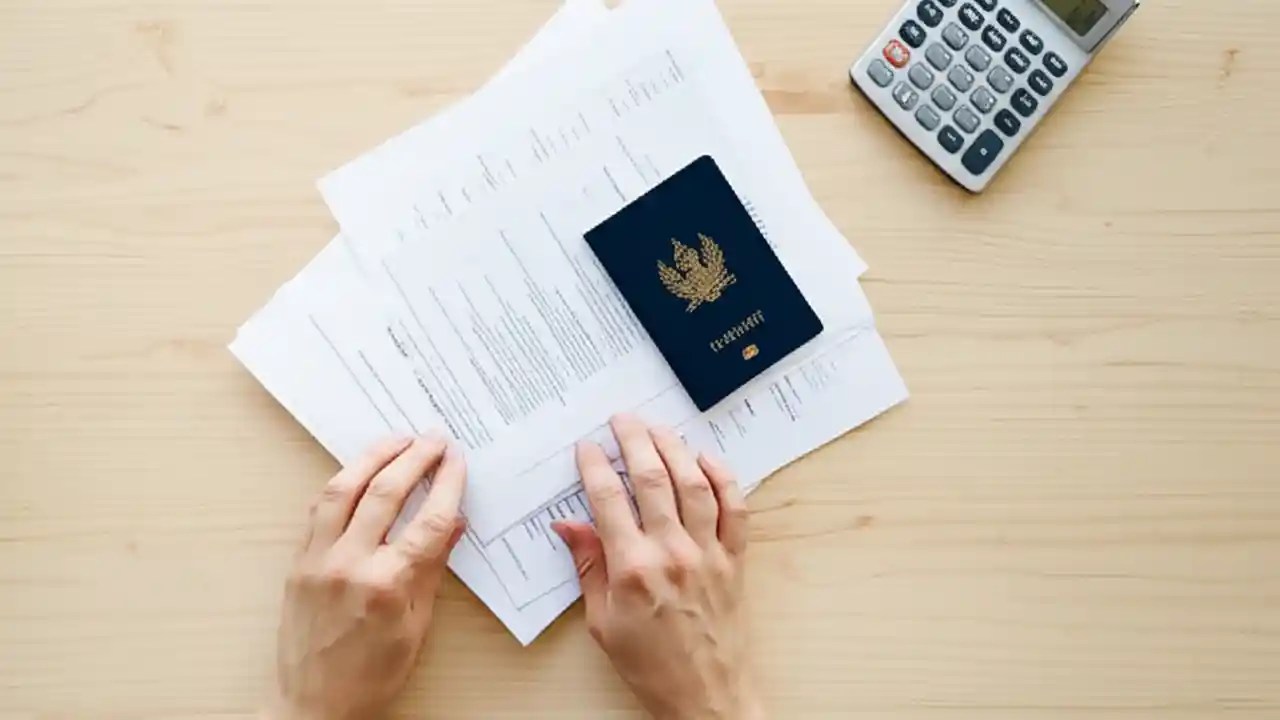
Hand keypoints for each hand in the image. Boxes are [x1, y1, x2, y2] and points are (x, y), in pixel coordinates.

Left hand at [264, 434, 466, 719]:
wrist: (313, 705)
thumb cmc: (371, 676)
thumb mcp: (417, 627)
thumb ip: (433, 568)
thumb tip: (454, 522)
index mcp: (388, 585)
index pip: (427, 520)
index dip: (447, 484)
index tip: (458, 461)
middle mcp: (350, 564)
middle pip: (386, 492)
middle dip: (414, 457)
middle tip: (434, 439)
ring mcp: (319, 559)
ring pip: (344, 488)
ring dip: (373, 457)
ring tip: (397, 439)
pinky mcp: (299, 562)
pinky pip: (319, 508)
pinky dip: (342, 482)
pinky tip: (360, 471)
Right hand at [553, 415, 762, 719]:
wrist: (706, 697)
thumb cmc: (651, 667)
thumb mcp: (602, 623)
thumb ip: (588, 567)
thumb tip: (568, 526)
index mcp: (633, 570)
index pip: (609, 499)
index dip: (595, 466)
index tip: (586, 447)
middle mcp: (673, 553)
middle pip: (652, 478)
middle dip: (634, 440)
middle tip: (622, 419)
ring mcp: (709, 553)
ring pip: (694, 483)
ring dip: (674, 448)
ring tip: (658, 428)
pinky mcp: (735, 560)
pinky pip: (735, 507)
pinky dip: (723, 477)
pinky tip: (706, 459)